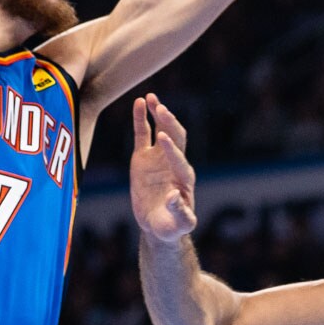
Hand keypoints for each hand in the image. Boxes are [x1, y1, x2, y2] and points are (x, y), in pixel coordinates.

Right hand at [131, 93, 196, 240]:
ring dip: (158, 114)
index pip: (179, 160)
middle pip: (177, 138)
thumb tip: (174, 196)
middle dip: (170, 124)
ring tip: (151, 98)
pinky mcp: (144, 156)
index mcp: (184, 178)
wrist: (159, 223)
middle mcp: (174, 163)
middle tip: (161, 109)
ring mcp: (159, 157)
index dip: (172, 150)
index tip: (163, 138)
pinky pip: (143, 133)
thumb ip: (180, 212)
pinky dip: (141, 118)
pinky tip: (139, 102)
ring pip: (160, 130)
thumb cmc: (172, 226)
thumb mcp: (179, 225)